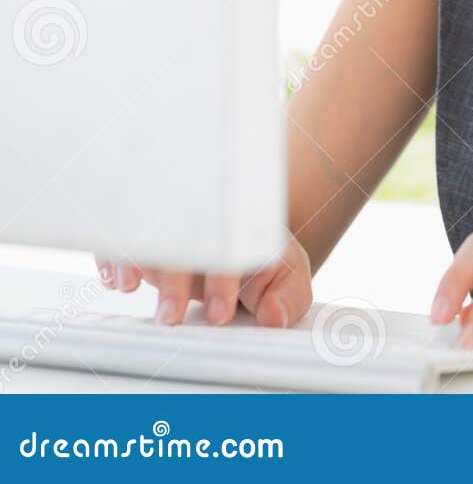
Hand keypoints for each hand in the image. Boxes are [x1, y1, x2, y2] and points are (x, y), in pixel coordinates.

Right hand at [93, 236, 313, 327]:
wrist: (241, 237)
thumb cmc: (260, 260)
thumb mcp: (286, 275)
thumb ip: (288, 296)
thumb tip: (275, 316)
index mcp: (244, 233)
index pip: (234, 251)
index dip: (223, 285)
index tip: (219, 315)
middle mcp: (206, 226)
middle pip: (185, 244)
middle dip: (174, 282)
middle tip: (170, 316)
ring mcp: (173, 225)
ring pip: (149, 235)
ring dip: (135, 260)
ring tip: (129, 285)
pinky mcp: (144, 231)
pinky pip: (122, 235)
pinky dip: (113, 254)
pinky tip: (115, 277)